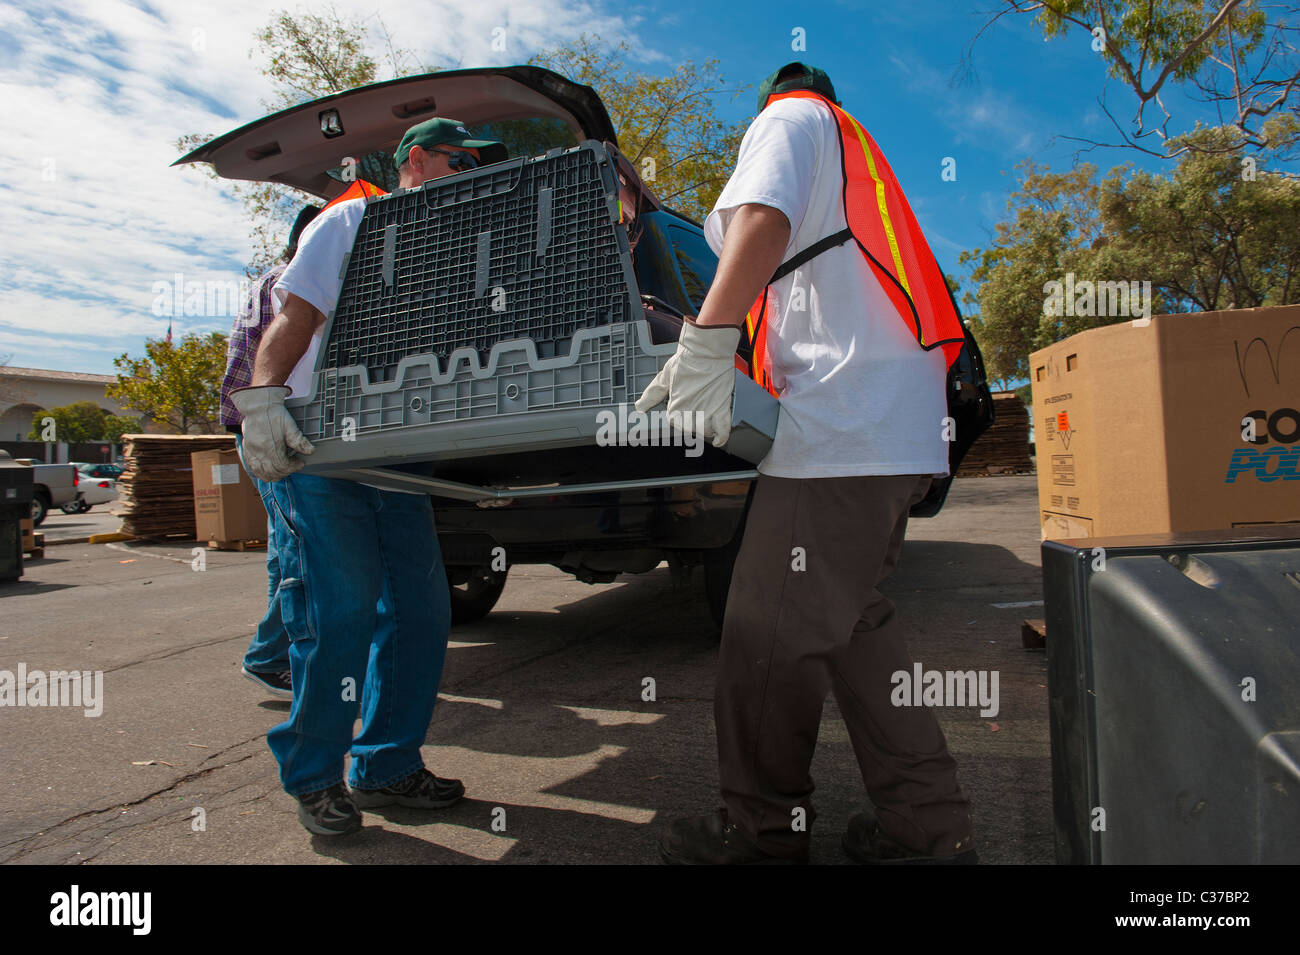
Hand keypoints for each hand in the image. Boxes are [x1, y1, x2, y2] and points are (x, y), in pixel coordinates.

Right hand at [232, 385, 313, 480]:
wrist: (258, 405)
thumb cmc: (274, 414)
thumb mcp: (290, 425)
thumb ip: (299, 440)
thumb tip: (311, 451)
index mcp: (271, 446)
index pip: (282, 466)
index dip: (293, 467)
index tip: (300, 462)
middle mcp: (259, 451)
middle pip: (272, 472)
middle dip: (285, 472)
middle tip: (292, 466)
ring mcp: (252, 451)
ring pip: (261, 472)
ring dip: (273, 475)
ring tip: (282, 470)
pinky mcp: (247, 449)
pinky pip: (252, 467)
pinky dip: (261, 472)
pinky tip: (268, 470)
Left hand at [635, 321, 739, 447]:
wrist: (707, 351)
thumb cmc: (687, 359)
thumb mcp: (665, 375)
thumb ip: (653, 393)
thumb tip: (640, 406)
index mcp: (676, 405)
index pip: (674, 422)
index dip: (678, 417)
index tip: (682, 411)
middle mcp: (691, 412)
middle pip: (690, 429)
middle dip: (691, 422)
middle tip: (695, 411)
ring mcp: (707, 411)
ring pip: (704, 431)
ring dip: (705, 428)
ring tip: (706, 418)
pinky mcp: (722, 407)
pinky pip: (722, 430)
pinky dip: (721, 437)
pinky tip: (718, 440)